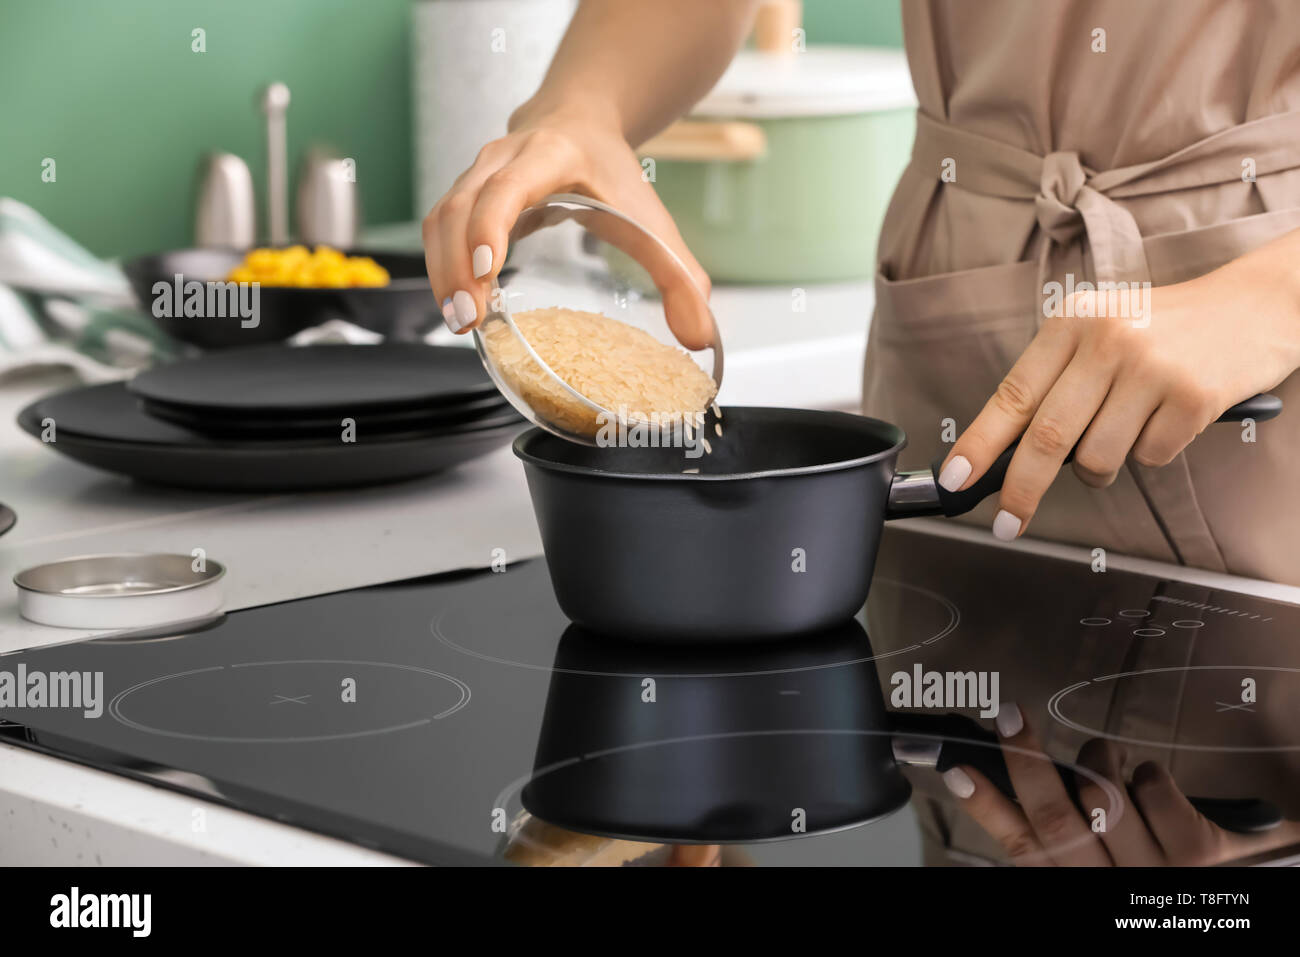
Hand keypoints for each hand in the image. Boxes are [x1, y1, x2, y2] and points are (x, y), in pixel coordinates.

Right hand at [421, 106, 713, 347]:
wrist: (578, 119)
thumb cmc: (610, 170)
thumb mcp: (651, 218)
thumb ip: (680, 276)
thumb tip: (701, 335)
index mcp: (547, 156)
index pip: (506, 187)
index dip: (491, 224)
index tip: (488, 267)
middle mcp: (501, 159)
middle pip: (461, 208)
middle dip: (459, 266)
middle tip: (470, 320)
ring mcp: (475, 174)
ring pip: (440, 219)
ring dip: (442, 272)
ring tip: (460, 323)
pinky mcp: (463, 194)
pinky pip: (437, 228)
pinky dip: (440, 267)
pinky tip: (457, 304)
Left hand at [936, 262, 1299, 540]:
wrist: (1254, 304)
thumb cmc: (1164, 329)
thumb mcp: (1100, 332)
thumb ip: (1057, 381)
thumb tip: (1006, 453)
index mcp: (1071, 322)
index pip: (1011, 395)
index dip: (978, 444)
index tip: (955, 479)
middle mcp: (1108, 340)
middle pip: (1047, 437)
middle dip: (1021, 490)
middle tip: (1008, 522)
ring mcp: (1152, 368)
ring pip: (1097, 457)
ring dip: (1100, 467)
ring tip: (1124, 431)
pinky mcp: (1194, 396)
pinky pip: (1150, 457)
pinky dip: (1152, 451)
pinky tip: (1167, 417)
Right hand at [943, 704, 1296, 864]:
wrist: (1227, 900)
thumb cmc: (1148, 873)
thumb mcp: (1099, 863)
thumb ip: (1063, 830)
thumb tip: (1016, 771)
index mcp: (1078, 887)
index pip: (1024, 848)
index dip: (988, 808)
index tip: (957, 771)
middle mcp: (1112, 888)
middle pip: (1058, 821)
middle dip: (1027, 761)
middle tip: (1009, 714)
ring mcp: (1158, 874)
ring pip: (1106, 793)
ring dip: (1101, 760)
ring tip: (1109, 759)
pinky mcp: (1200, 852)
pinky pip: (1152, 784)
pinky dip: (1148, 773)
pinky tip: (1153, 788)